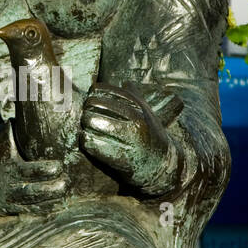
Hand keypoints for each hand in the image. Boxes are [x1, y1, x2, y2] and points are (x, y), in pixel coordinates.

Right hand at [0, 126, 67, 219]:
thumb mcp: (1, 143)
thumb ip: (14, 129)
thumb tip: (27, 103)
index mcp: (10, 168)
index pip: (30, 170)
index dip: (46, 169)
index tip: (59, 165)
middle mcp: (12, 186)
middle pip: (35, 190)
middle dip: (52, 187)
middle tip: (67, 182)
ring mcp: (13, 200)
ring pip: (35, 204)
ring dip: (52, 200)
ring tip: (66, 195)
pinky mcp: (15, 211)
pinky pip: (32, 213)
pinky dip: (46, 211)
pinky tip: (59, 206)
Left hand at [79, 81, 182, 195]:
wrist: (162, 166)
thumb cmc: (150, 136)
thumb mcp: (147, 114)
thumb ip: (136, 97)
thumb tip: (126, 82)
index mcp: (139, 107)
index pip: (105, 90)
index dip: (93, 93)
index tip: (91, 99)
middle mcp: (135, 120)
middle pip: (94, 105)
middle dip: (86, 110)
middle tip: (86, 116)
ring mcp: (128, 139)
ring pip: (91, 122)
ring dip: (85, 126)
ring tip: (87, 128)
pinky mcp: (119, 157)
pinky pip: (91, 143)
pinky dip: (86, 141)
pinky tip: (89, 141)